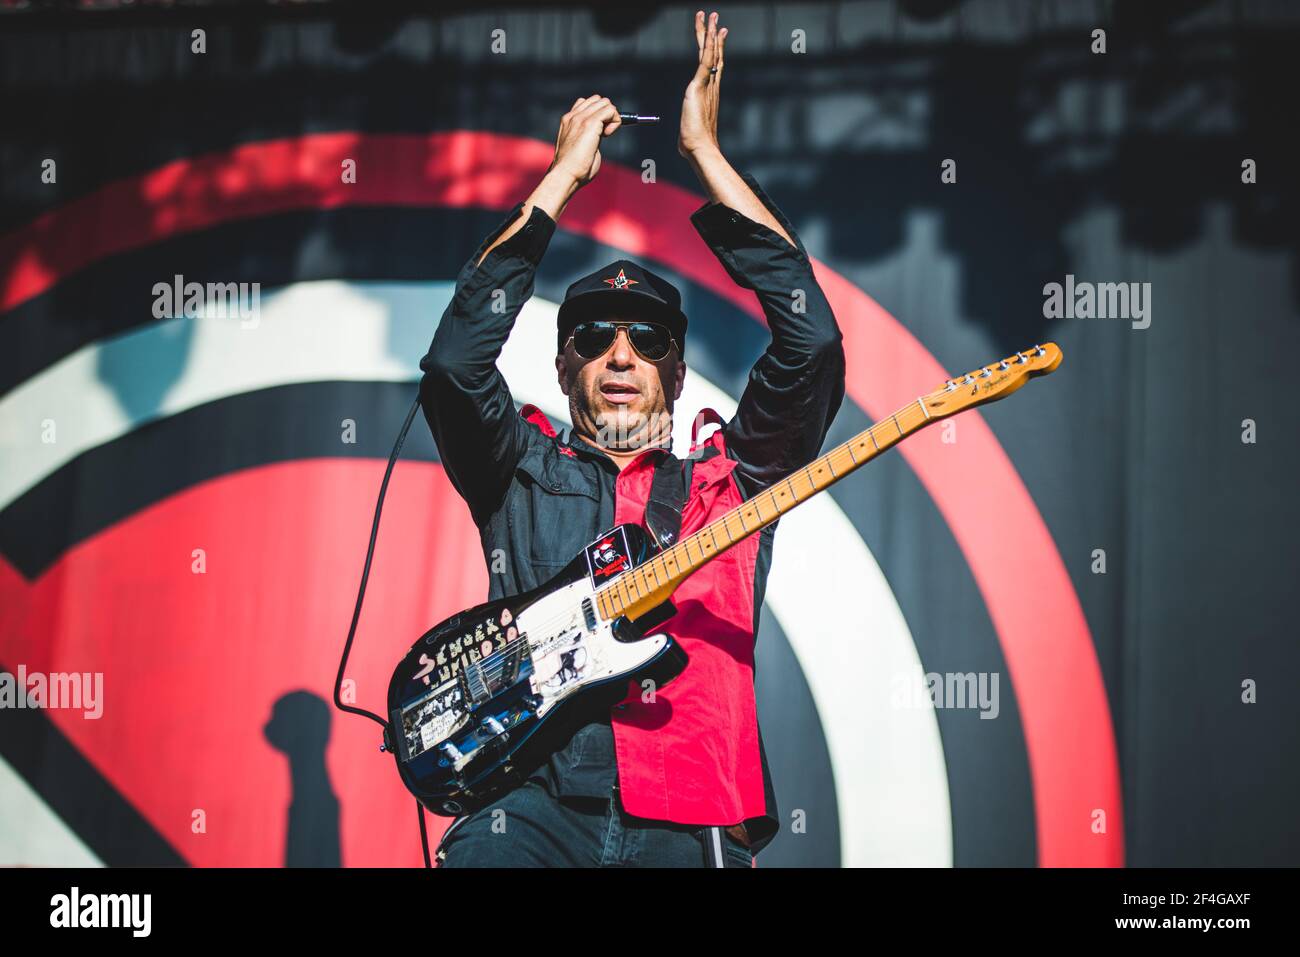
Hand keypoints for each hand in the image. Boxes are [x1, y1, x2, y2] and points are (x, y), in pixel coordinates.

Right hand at [549, 95, 621, 187]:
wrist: (565, 174)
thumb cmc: (573, 169)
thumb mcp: (579, 147)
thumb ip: (588, 137)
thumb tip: (600, 136)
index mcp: (568, 120)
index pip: (588, 103)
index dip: (599, 115)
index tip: (600, 133)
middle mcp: (573, 116)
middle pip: (599, 100)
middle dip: (607, 114)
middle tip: (604, 134)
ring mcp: (580, 118)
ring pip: (606, 103)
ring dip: (612, 117)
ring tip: (605, 134)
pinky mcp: (589, 123)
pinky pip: (610, 110)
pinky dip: (615, 121)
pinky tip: (607, 134)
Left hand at [678, 10, 727, 157]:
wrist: (700, 147)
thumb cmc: (695, 144)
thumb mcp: (690, 131)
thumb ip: (689, 129)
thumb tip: (684, 142)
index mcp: (710, 93)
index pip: (714, 66)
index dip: (715, 49)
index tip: (719, 35)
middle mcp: (712, 86)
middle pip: (714, 55)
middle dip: (714, 35)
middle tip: (716, 18)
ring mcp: (708, 84)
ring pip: (711, 53)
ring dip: (711, 33)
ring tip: (712, 16)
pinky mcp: (699, 85)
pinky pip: (706, 59)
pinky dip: (708, 44)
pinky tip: (710, 30)